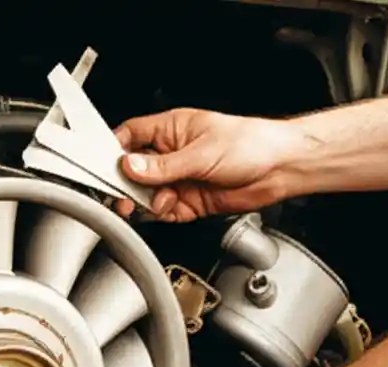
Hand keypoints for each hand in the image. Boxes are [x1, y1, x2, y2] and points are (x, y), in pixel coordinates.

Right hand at [113, 108, 311, 221]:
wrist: (281, 169)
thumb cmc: (251, 144)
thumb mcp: (202, 153)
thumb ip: (163, 166)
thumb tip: (131, 166)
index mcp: (171, 130)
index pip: (130, 136)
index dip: (115, 150)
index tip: (107, 166)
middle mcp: (171, 154)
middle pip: (134, 170)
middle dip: (128, 184)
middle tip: (125, 195)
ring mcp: (179, 179)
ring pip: (146, 194)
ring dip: (147, 201)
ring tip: (159, 201)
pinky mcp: (189, 201)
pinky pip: (164, 211)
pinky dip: (162, 214)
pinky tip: (169, 209)